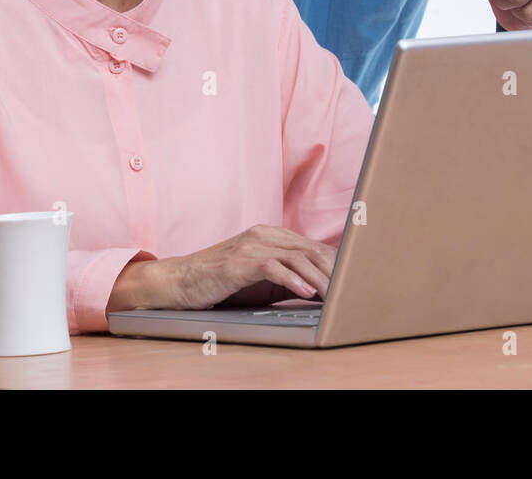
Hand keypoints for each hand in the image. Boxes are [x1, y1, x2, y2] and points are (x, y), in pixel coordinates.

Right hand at [109, 224, 335, 312]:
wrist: (178, 282)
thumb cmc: (221, 283)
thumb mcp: (260, 279)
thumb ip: (287, 277)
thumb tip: (322, 289)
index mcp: (270, 235)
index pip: (312, 247)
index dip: (335, 264)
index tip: (353, 279)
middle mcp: (263, 235)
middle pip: (310, 250)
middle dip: (334, 271)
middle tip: (352, 289)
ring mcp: (251, 246)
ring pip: (297, 257)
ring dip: (321, 278)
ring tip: (336, 295)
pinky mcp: (239, 262)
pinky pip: (275, 268)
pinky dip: (295, 281)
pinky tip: (309, 294)